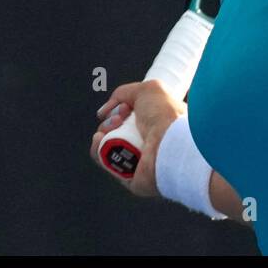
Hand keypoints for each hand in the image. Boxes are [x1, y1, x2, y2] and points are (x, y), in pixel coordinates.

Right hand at [89, 80, 185, 197]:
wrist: (170, 144)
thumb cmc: (166, 116)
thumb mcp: (149, 90)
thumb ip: (127, 92)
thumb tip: (109, 108)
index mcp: (159, 125)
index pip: (133, 119)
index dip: (121, 110)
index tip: (123, 106)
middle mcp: (150, 144)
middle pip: (117, 131)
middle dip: (111, 121)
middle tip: (119, 118)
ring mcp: (139, 161)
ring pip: (108, 145)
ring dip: (103, 133)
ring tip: (112, 127)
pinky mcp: (129, 177)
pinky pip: (105, 161)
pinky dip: (98, 149)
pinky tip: (99, 139)